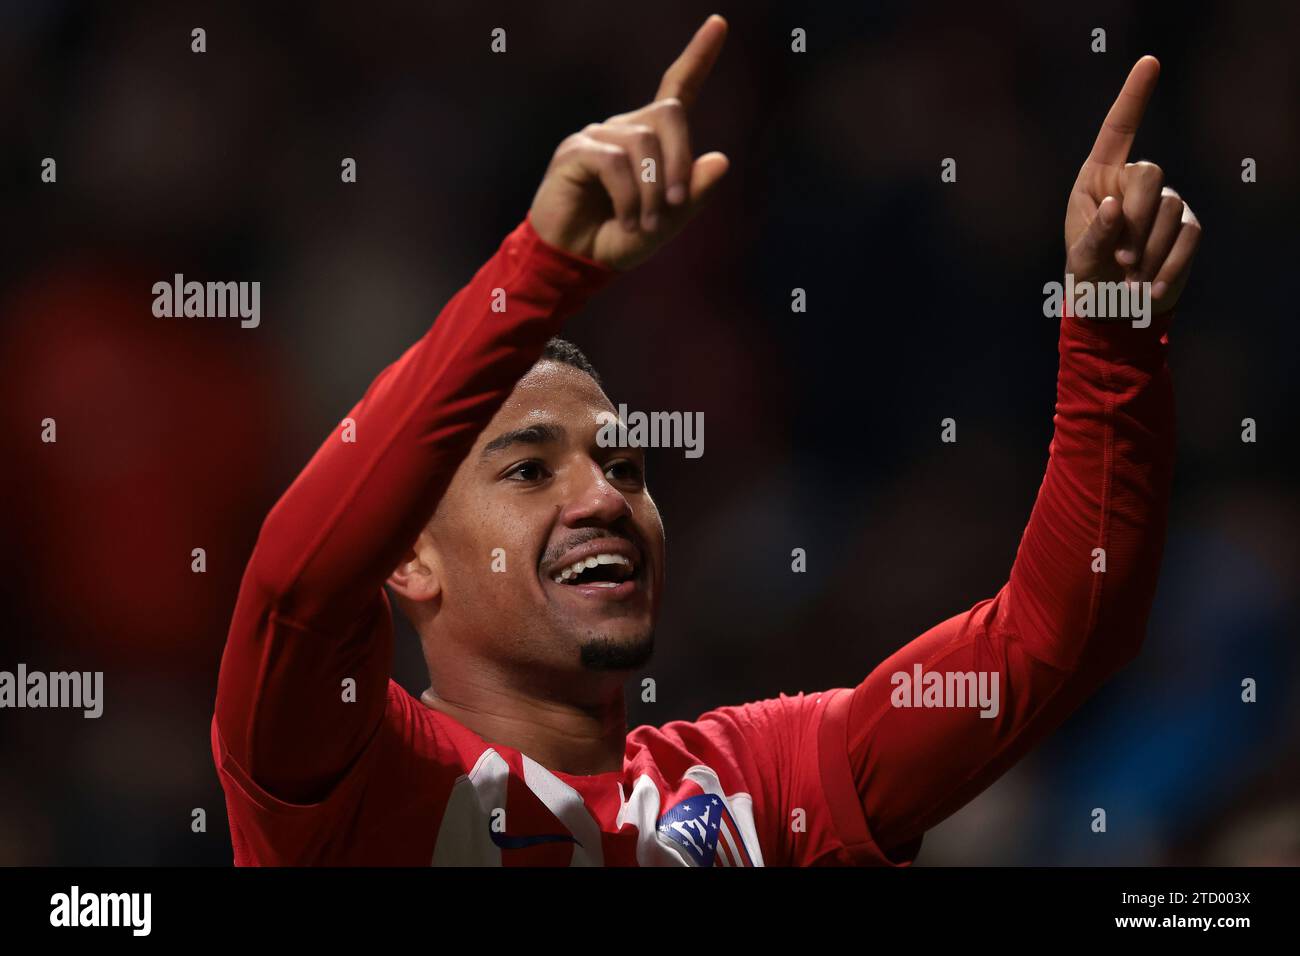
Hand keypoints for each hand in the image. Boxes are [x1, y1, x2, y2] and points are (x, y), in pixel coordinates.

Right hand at [528, 14, 729, 270]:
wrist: (573, 262)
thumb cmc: (616, 239)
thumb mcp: (666, 223)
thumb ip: (693, 195)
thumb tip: (721, 159)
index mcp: (650, 139)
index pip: (677, 88)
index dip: (698, 57)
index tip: (719, 23)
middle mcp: (624, 128)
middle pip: (669, 112)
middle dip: (681, 160)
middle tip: (676, 204)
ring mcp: (597, 136)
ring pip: (643, 142)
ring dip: (653, 190)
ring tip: (645, 224)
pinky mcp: (575, 152)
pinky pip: (614, 162)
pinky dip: (629, 196)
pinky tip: (626, 220)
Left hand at [1064, 56, 1201, 313]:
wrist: (1112, 306)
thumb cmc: (1087, 271)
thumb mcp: (1081, 255)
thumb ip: (1094, 233)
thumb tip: (1113, 208)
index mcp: (1098, 177)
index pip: (1118, 130)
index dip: (1134, 96)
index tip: (1150, 62)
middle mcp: (1132, 181)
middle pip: (1149, 174)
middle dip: (1136, 219)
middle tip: (1122, 261)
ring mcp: (1163, 201)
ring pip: (1168, 210)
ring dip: (1148, 252)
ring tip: (1130, 281)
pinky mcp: (1185, 226)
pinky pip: (1187, 236)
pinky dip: (1169, 265)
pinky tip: (1152, 289)